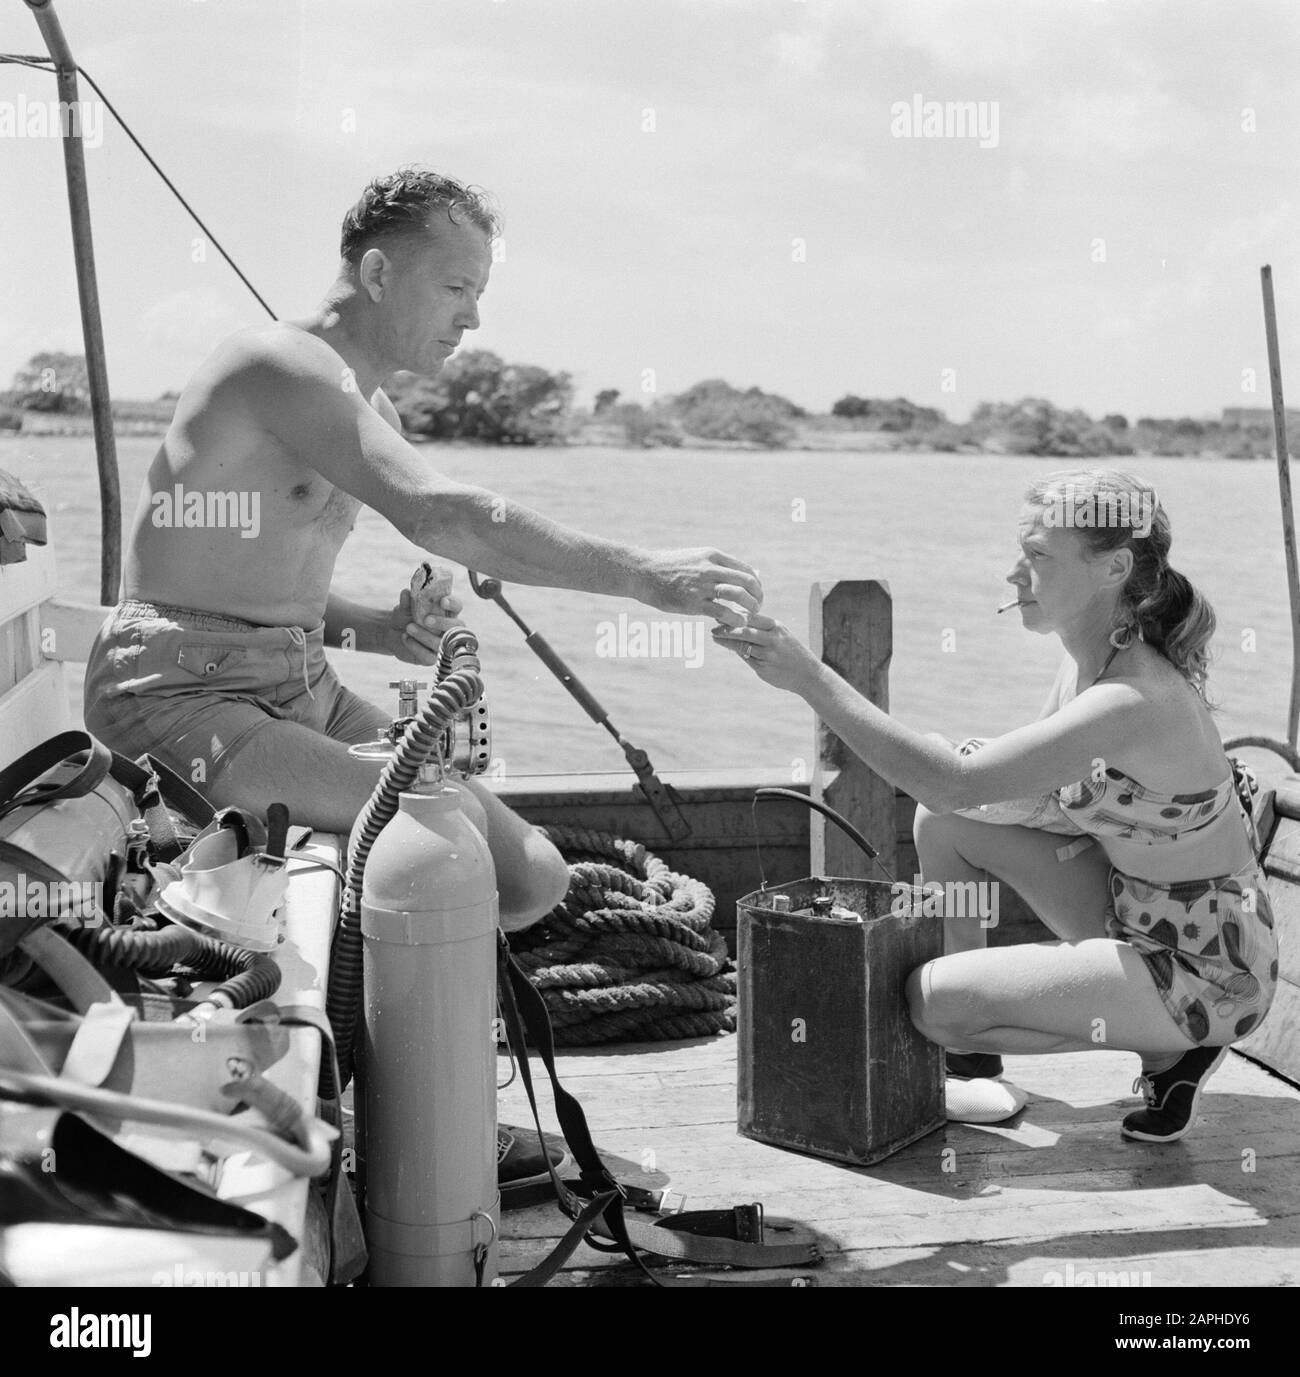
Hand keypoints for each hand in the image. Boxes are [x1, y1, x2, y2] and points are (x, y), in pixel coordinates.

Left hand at [384, 586, 464, 663]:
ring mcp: (441, 645)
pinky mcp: (431, 658)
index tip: (442, 601)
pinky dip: (416, 646)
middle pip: (457, 627)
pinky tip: (405, 638)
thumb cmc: (404, 617)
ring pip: (442, 643)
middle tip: (427, 620)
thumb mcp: (403, 608)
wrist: (392, 634)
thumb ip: (406, 602)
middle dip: (443, 623)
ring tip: (409, 627)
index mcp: (446, 613)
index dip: (453, 604)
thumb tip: (406, 593)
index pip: (457, 607)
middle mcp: (448, 629)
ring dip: (425, 635)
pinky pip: (428, 656)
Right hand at [637, 548, 762, 627]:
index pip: (746, 570)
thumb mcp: (697, 558)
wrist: (643, 573)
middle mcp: (710, 568)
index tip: (755, 595)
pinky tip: (735, 624)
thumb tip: (747, 573)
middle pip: (747, 582)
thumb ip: (721, 566)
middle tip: (757, 607)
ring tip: (749, 616)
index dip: (756, 584)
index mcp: (713, 556)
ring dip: (749, 608)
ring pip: (738, 595)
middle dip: (757, 597)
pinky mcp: (693, 602)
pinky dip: (734, 619)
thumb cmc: (670, 567)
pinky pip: (722, 611)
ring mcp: (701, 585)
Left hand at [712, 612, 821, 694]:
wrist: (808, 674)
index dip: (735, 615)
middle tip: (713, 628)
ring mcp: (768, 655)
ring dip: (727, 641)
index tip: (721, 613)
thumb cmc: (791, 652)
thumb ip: (762, 629)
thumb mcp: (781, 635)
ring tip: (715, 637)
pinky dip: (738, 652)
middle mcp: (772, 639)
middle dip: (726, 629)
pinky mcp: (763, 668)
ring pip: (742, 645)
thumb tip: (737, 623)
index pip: (751, 617)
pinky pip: (747, 658)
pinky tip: (730, 648)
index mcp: (776, 627)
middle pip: (744, 631)